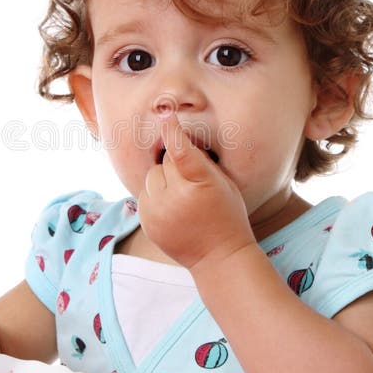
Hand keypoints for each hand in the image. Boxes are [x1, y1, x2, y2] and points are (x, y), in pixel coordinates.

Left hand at [137, 113, 255, 268]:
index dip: (173, 132)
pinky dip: (156, 196)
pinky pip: (145, 194)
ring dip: (163, 181)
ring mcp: (158, 212)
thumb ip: (200, 162)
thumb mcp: (224, 183)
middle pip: (164, 162)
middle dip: (175, 166)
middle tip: (192, 184)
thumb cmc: (227, 214)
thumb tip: (176, 140)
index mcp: (200, 184)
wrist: (219, 257)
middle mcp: (176, 198)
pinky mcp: (147, 222)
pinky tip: (173, 209)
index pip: (182, 152)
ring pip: (152, 177)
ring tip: (182, 198)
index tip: (165, 115)